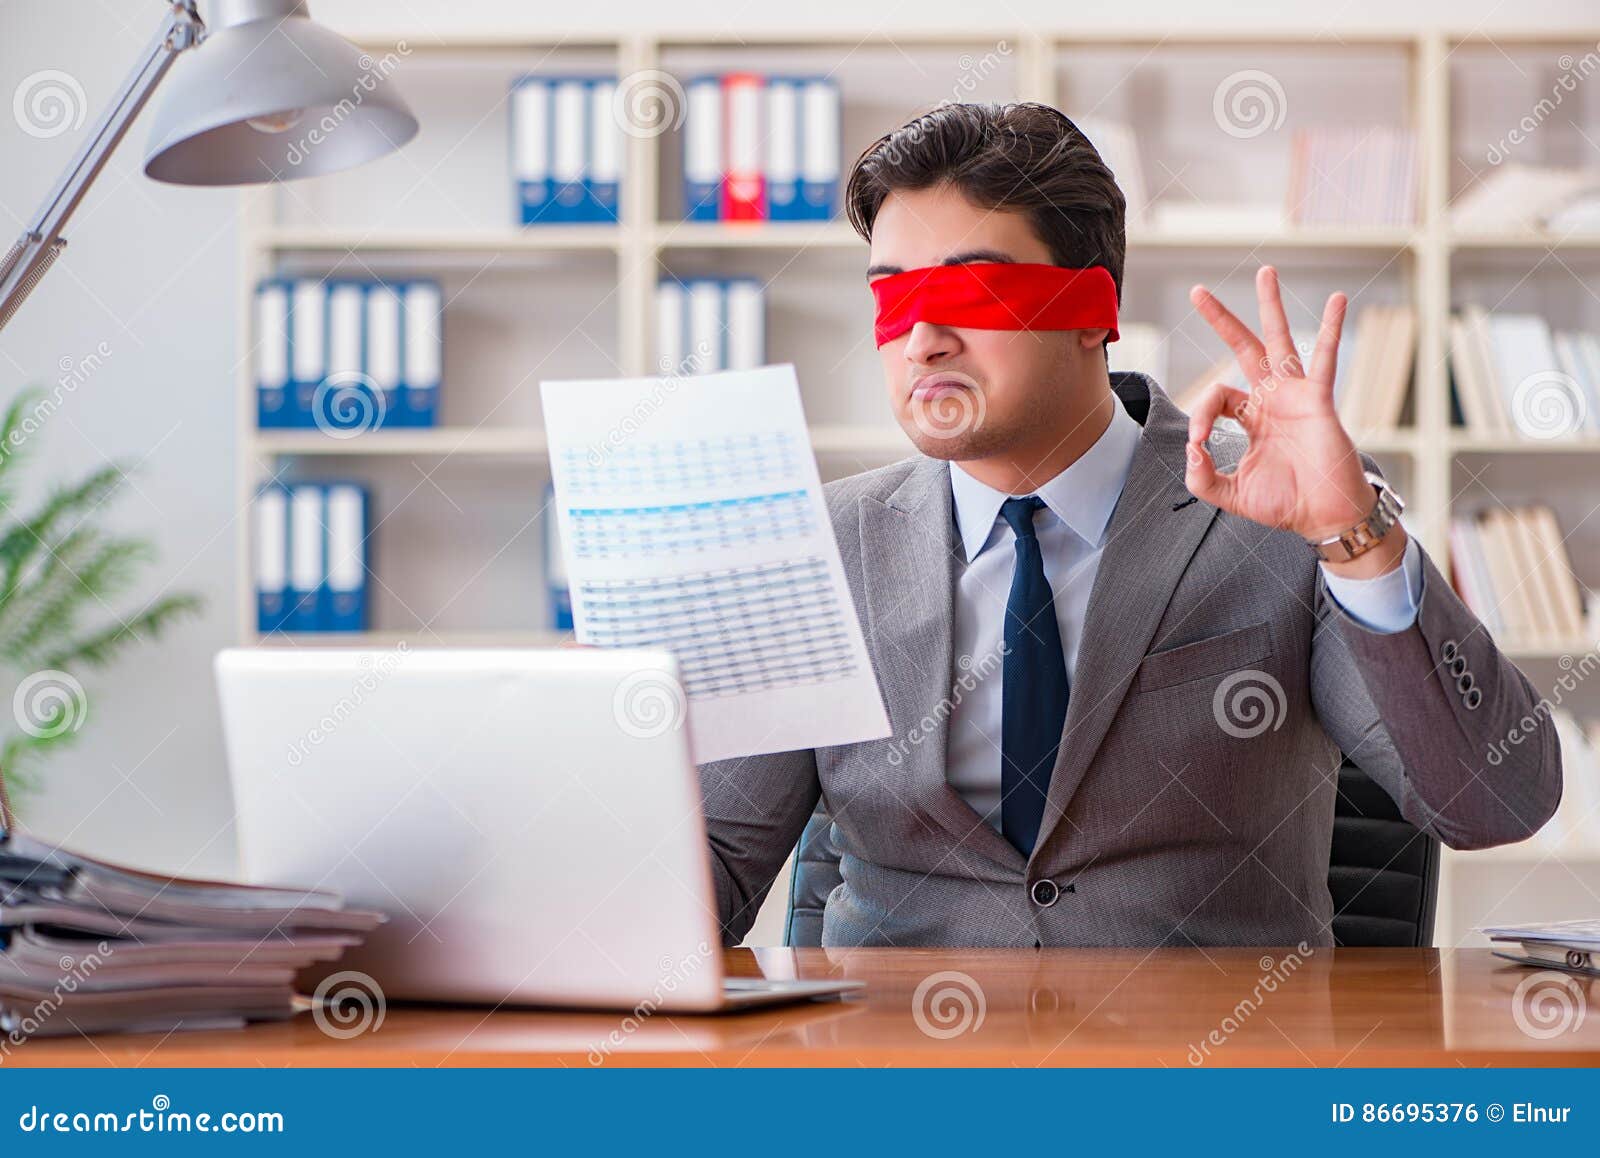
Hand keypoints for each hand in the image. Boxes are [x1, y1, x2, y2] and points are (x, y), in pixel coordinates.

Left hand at [1184, 266, 1404, 577]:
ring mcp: (1294, 395)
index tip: (1201, 442)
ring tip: (1265, 272)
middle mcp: (1271, 398)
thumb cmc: (1285, 504)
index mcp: (1251, 417)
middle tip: (1197, 291)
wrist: (1323, 516)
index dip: (1202, 415)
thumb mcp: (1230, 494)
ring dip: (1270, 306)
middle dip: (1221, 320)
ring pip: (1279, 342)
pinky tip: (1338, 299)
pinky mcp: (1317, 399)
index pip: (1217, 398)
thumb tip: (1190, 448)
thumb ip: (1202, 477)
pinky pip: (1324, 359)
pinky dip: (1332, 329)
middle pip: (1243, 348)